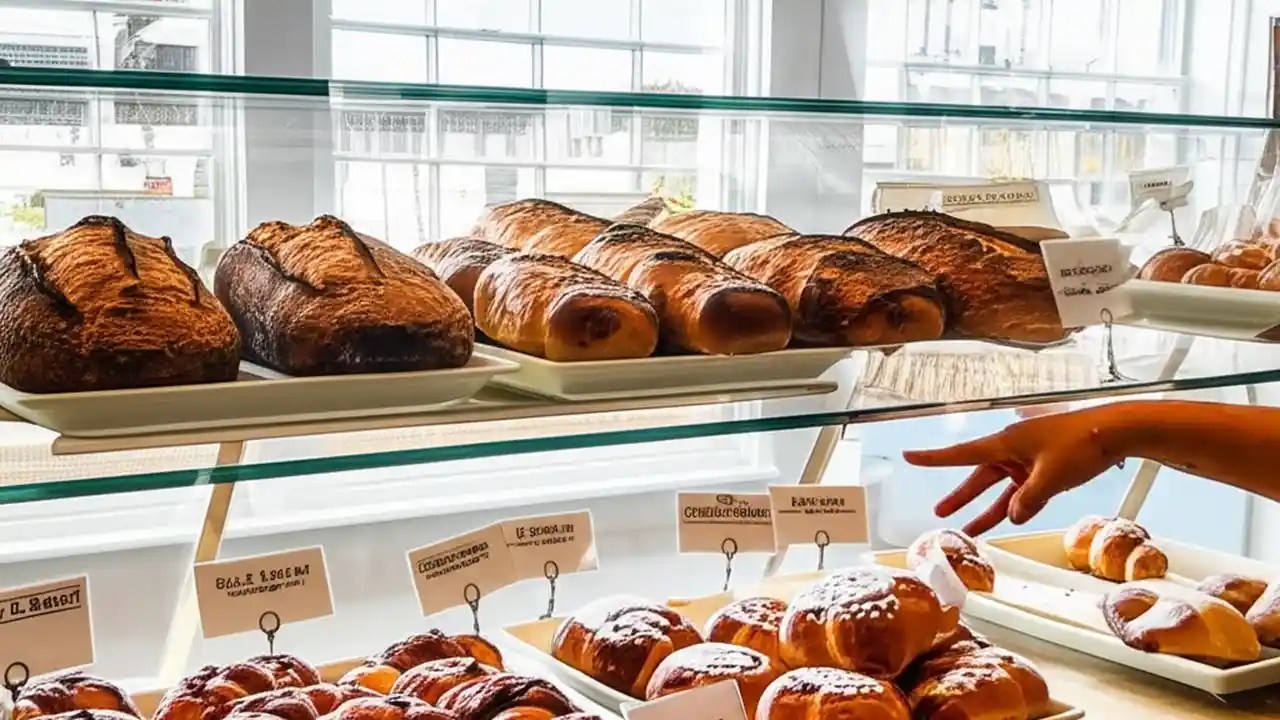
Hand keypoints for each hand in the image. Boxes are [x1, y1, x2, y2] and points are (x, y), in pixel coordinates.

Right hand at [903, 409, 1119, 535]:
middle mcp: (1012, 450)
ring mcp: (1029, 459)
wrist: (1116, 430)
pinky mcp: (1045, 467)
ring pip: (1001, 488)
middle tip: (942, 510)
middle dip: (962, 496)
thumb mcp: (1051, 477)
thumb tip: (1015, 515)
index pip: (960, 454)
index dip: (933, 458)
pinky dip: (1019, 504)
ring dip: (988, 508)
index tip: (910, 456)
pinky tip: (1015, 519)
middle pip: (979, 476)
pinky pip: (1024, 490)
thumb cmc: (1082, 442)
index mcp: (1006, 443)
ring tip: (971, 528)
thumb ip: (1028, 499)